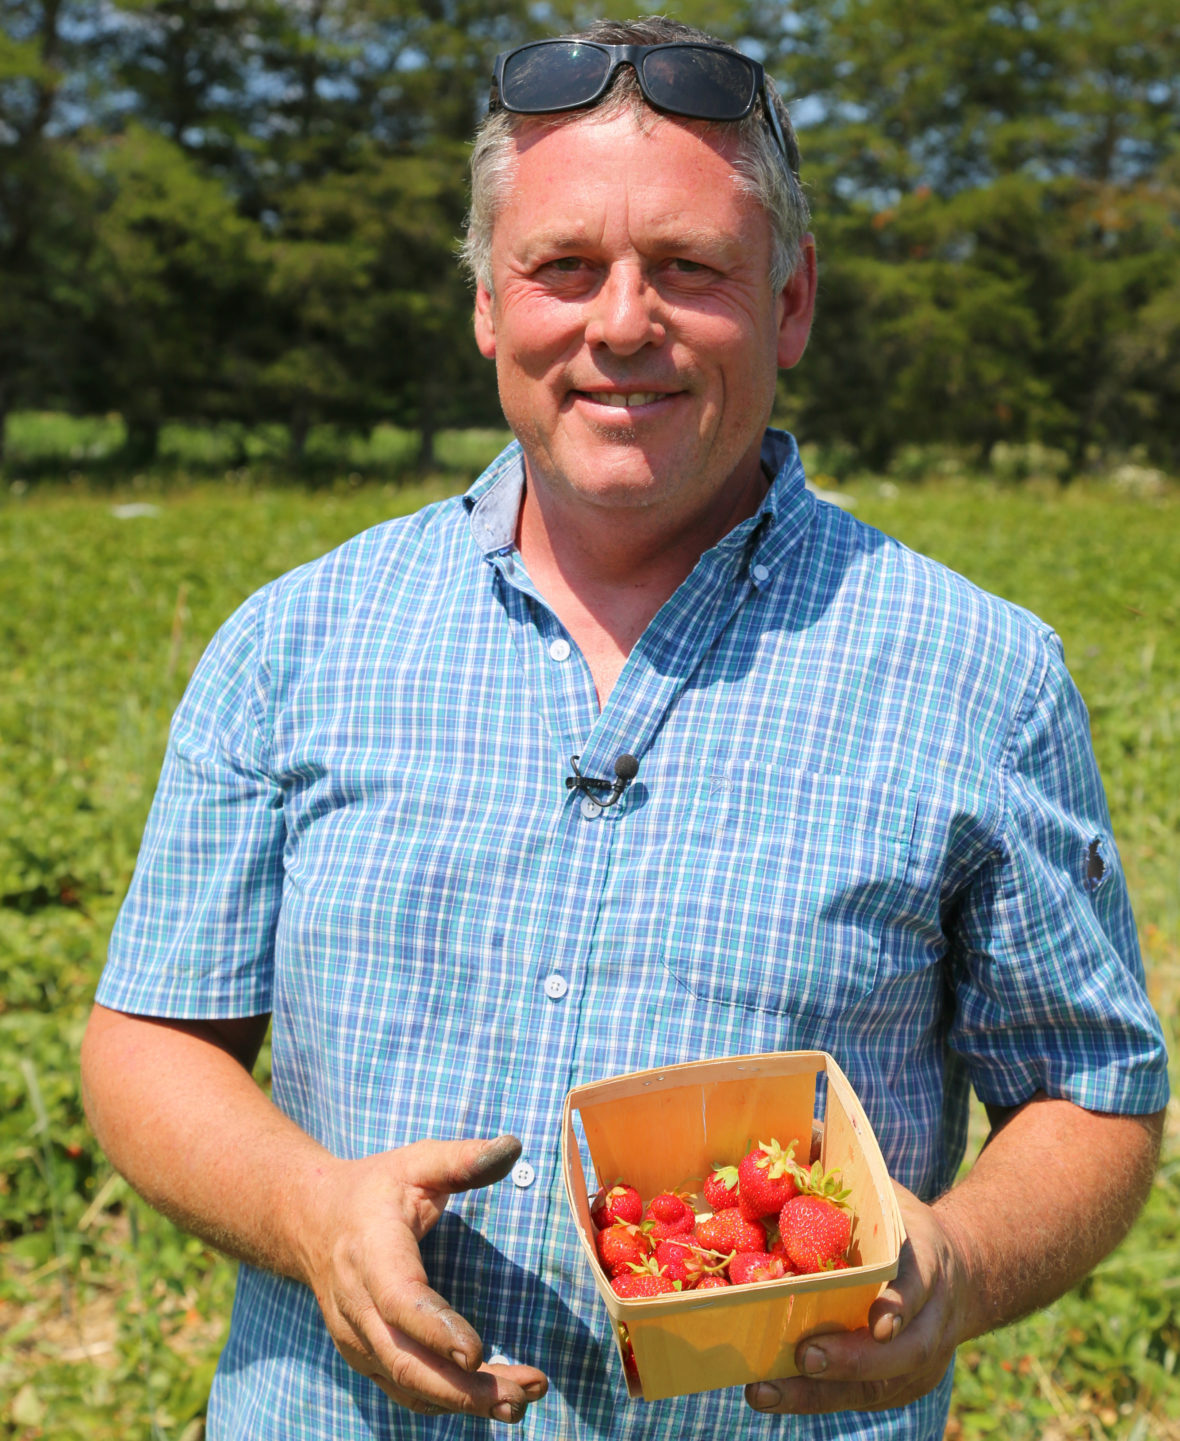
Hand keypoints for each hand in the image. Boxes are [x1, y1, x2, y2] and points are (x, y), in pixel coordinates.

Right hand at [298, 1134, 548, 1422]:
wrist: (311, 1220)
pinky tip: (493, 1402)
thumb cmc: (375, 1187)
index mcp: (370, 1251)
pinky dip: (446, 1404)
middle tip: (523, 1393)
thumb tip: (514, 1145)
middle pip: (405, 1360)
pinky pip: (404, 1390)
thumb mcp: (416, 1162)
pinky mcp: (365, 1357)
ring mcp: (355, 1338)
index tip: (477, 1353)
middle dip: (462, 1387)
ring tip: (522, 1402)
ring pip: (407, 1383)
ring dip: (464, 1403)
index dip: (436, 1330)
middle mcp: (356, 1304)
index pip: (398, 1300)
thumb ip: (462, 1159)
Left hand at [744, 1183, 974, 1416]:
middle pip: (902, 1354)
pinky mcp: (895, 1385)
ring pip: (874, 1387)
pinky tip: (767, 1393)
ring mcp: (917, 1360)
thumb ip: (842, 1168)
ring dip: (818, 1393)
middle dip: (852, 1359)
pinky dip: (812, 1399)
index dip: (900, 1306)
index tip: (877, 1321)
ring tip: (764, 1389)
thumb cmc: (902, 1226)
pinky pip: (855, 1399)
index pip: (919, 1289)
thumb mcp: (884, 1192)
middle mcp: (929, 1320)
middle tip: (804, 1355)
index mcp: (927, 1264)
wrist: (957, 1273)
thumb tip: (798, 1131)